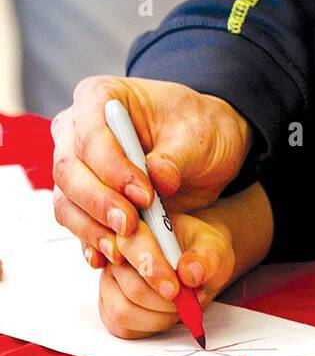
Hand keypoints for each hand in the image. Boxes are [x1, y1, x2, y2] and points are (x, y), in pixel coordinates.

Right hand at [52, 76, 252, 279]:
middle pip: (69, 170)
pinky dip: (93, 243)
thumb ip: (177, 155)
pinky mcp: (83, 200)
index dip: (112, 167)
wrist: (207, 149)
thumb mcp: (200, 134)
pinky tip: (114, 258)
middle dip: (99, 203)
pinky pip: (77, 224)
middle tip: (131, 226)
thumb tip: (159, 177)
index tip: (145, 195)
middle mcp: (78, 129)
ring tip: (126, 250)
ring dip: (94, 230)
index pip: (91, 133)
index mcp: (102, 96)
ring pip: (67, 202)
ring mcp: (77, 166)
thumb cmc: (200, 128)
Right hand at [98, 208, 231, 338]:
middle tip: (190, 298)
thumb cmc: (201, 250)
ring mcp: (110, 279)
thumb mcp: (214, 246)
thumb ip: (205, 256)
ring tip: (182, 306)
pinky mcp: (110, 305)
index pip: (133, 245)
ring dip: (159, 316)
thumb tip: (189, 273)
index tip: (176, 289)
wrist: (198, 264)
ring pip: (123, 311)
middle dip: (166, 302)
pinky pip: (121, 326)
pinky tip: (167, 314)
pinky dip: (149, 326)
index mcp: (139, 224)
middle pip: (132, 286)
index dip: (154, 270)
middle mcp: (117, 251)